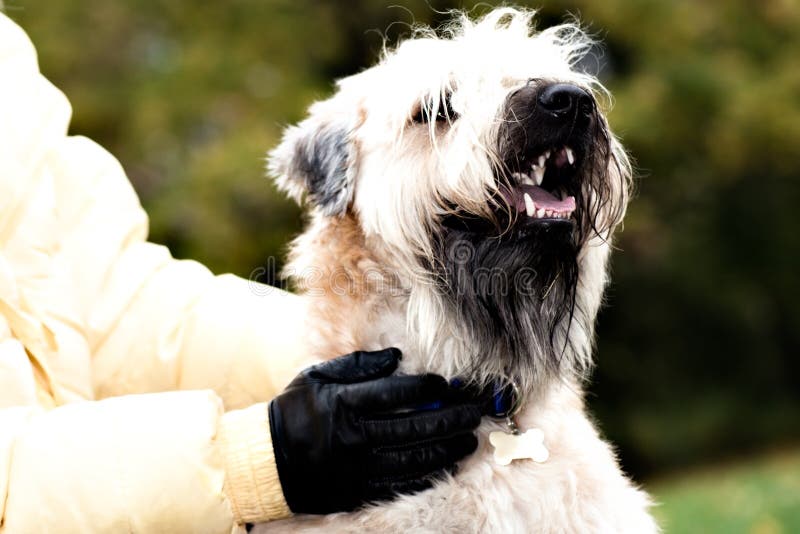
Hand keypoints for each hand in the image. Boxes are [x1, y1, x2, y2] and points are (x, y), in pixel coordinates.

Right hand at [268, 348, 480, 513]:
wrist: (267, 460)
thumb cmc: (295, 410)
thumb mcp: (318, 376)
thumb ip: (358, 364)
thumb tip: (396, 356)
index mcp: (345, 404)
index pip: (397, 393)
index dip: (428, 388)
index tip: (447, 385)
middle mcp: (354, 437)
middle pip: (414, 427)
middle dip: (451, 419)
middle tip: (474, 413)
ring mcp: (357, 468)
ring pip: (414, 459)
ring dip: (447, 449)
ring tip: (468, 441)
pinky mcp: (357, 491)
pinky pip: (400, 485)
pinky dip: (427, 476)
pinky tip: (446, 466)